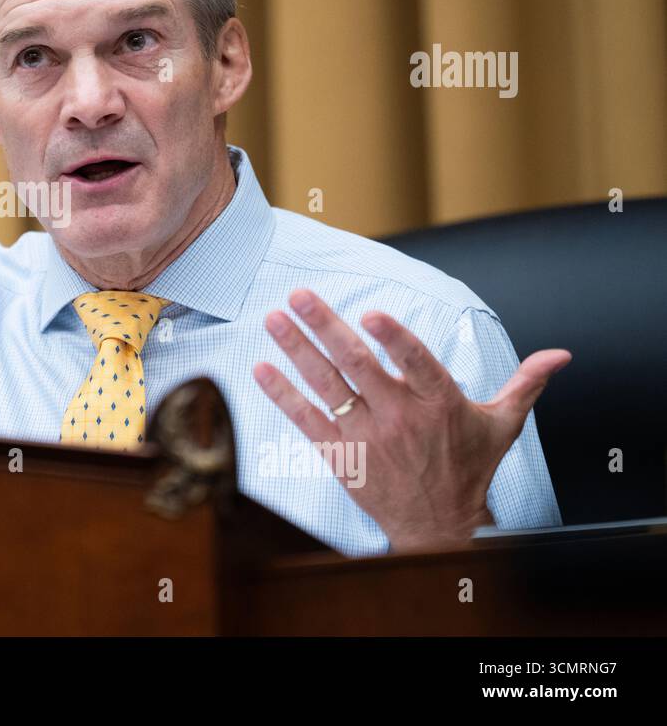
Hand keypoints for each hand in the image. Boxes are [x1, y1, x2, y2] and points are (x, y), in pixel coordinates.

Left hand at [251, 289, 570, 552]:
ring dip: (296, 350)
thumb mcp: (502, 424)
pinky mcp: (342, 455)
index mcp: (439, 403)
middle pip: (358, 367)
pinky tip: (260, 368)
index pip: (416, 364)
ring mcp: (368, 437)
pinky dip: (282, 394)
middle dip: (325, 328)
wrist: (440, 526)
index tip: (370, 314)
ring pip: (326, 387)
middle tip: (300, 295)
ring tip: (273, 318)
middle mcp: (400, 419)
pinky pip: (307, 420)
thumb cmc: (469, 467)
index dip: (394, 339)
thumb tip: (561, 355)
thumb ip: (525, 382)